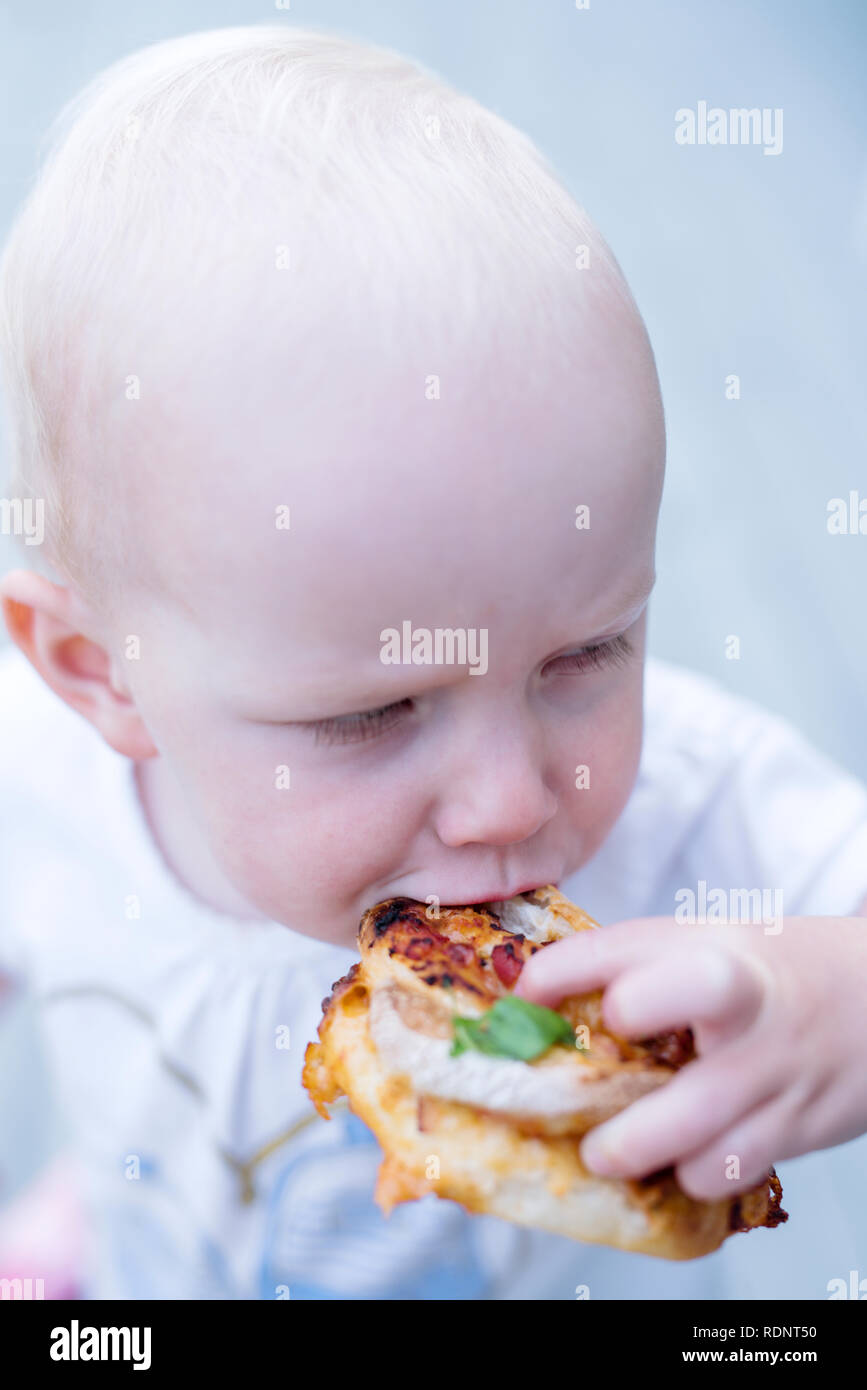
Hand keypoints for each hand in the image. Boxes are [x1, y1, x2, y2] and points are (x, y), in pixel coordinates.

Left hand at [514, 915, 866, 1199]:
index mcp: (706, 945)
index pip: (618, 947)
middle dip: (614, 1031)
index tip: (525, 1000)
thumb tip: (537, 1001)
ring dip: (638, 1149)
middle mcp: (741, 1001)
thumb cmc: (767, 972)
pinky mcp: (798, 1123)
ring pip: (699, 1125)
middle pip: (676, 1007)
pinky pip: (732, 1168)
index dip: (557, 974)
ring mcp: (773, 1066)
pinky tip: (678, 1158)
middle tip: (572, 1099)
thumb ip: (635, 966)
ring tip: (604, 1152)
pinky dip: (695, 1173)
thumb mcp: (706, 943)